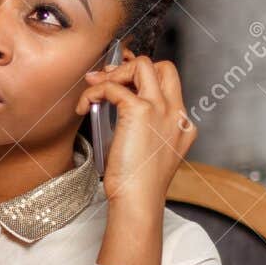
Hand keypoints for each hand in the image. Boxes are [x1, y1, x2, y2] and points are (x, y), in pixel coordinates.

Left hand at [74, 49, 195, 208]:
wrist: (138, 200)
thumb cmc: (137, 185)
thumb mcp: (147, 153)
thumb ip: (143, 130)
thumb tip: (116, 107)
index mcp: (181, 124)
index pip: (168, 85)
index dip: (142, 81)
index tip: (118, 86)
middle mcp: (176, 113)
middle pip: (163, 67)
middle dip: (133, 67)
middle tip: (108, 80)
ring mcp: (160, 109)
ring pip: (142, 64)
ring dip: (115, 72)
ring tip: (95, 88)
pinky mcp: (139, 111)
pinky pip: (112, 86)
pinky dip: (94, 91)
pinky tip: (84, 105)